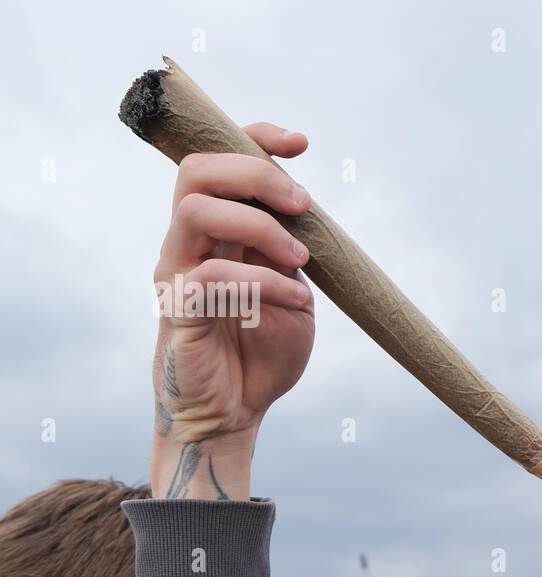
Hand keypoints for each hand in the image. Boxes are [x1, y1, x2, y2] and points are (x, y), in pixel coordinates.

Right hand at [150, 122, 315, 499]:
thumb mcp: (293, 292)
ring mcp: (177, 274)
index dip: (255, 139)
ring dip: (259, 225)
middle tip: (303, 205)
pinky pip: (212, 276)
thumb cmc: (262, 353)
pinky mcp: (177, 311)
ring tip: (301, 259)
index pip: (218, 161)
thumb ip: (292, 251)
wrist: (236, 413)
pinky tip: (296, 300)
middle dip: (256, 174)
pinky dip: (264, 281)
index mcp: (217, 232)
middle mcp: (189, 244)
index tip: (300, 143)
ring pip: (196, 211)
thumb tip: (305, 210)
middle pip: (198, 171)